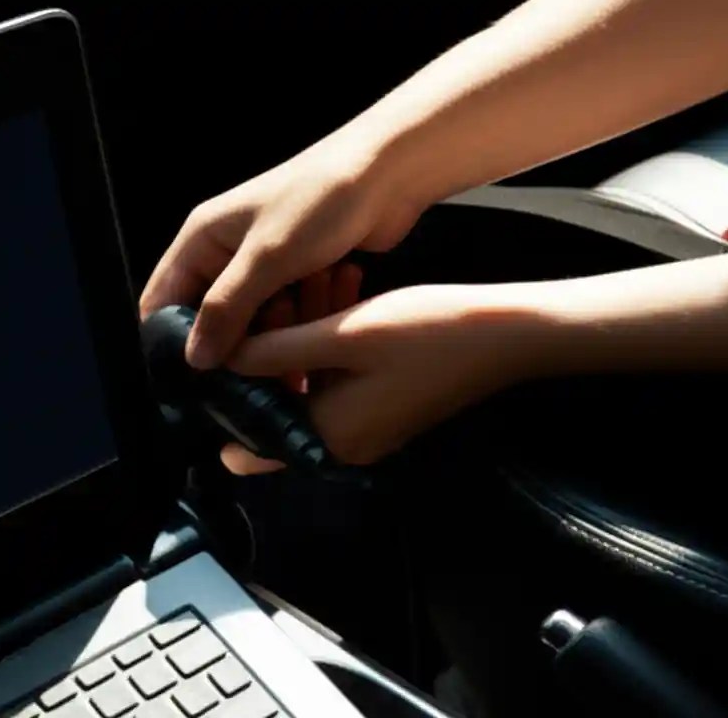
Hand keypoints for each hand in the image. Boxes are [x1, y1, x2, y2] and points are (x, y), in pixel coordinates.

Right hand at [138, 141, 422, 368]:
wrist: (389, 172)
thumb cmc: (321, 201)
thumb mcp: (267, 258)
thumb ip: (225, 309)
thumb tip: (193, 360)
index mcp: (202, 238)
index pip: (162, 300)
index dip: (171, 342)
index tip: (194, 382)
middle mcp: (226, 251)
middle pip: (210, 318)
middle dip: (232, 348)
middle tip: (256, 375)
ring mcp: (263, 263)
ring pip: (252, 322)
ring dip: (273, 338)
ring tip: (299, 341)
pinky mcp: (298, 273)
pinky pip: (287, 314)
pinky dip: (299, 325)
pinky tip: (320, 330)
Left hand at [220, 284, 542, 473]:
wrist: (506, 336)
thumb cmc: (424, 334)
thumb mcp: (340, 334)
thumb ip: (274, 351)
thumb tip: (221, 360)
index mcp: (326, 437)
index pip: (247, 447)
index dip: (228, 405)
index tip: (222, 355)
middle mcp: (341, 444)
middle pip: (277, 408)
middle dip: (270, 354)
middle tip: (278, 296)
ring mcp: (364, 427)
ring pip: (307, 385)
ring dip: (303, 336)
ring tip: (318, 280)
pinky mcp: (382, 406)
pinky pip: (337, 379)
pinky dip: (330, 342)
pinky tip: (342, 290)